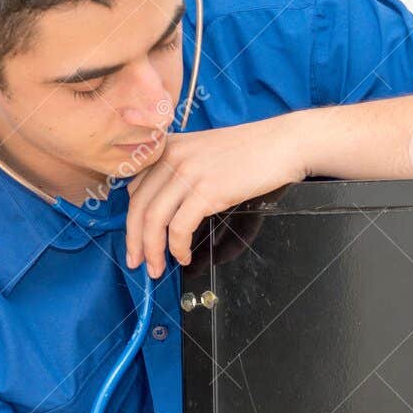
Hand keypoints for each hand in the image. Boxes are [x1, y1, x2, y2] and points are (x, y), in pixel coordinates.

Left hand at [124, 116, 311, 276]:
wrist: (281, 144)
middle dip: (134, 241)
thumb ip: (180, 170)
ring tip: (158, 268)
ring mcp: (187, 173)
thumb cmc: (250, 151)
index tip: (135, 241)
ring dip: (152, 251)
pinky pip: (179, 228)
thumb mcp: (203, 152)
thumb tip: (165, 206)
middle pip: (138, 207)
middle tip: (137, 263)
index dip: (131, 220)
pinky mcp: (206, 191)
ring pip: (153, 220)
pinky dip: (177, 248)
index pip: (134, 188)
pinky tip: (184, 256)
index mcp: (168, 147)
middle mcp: (172, 157)